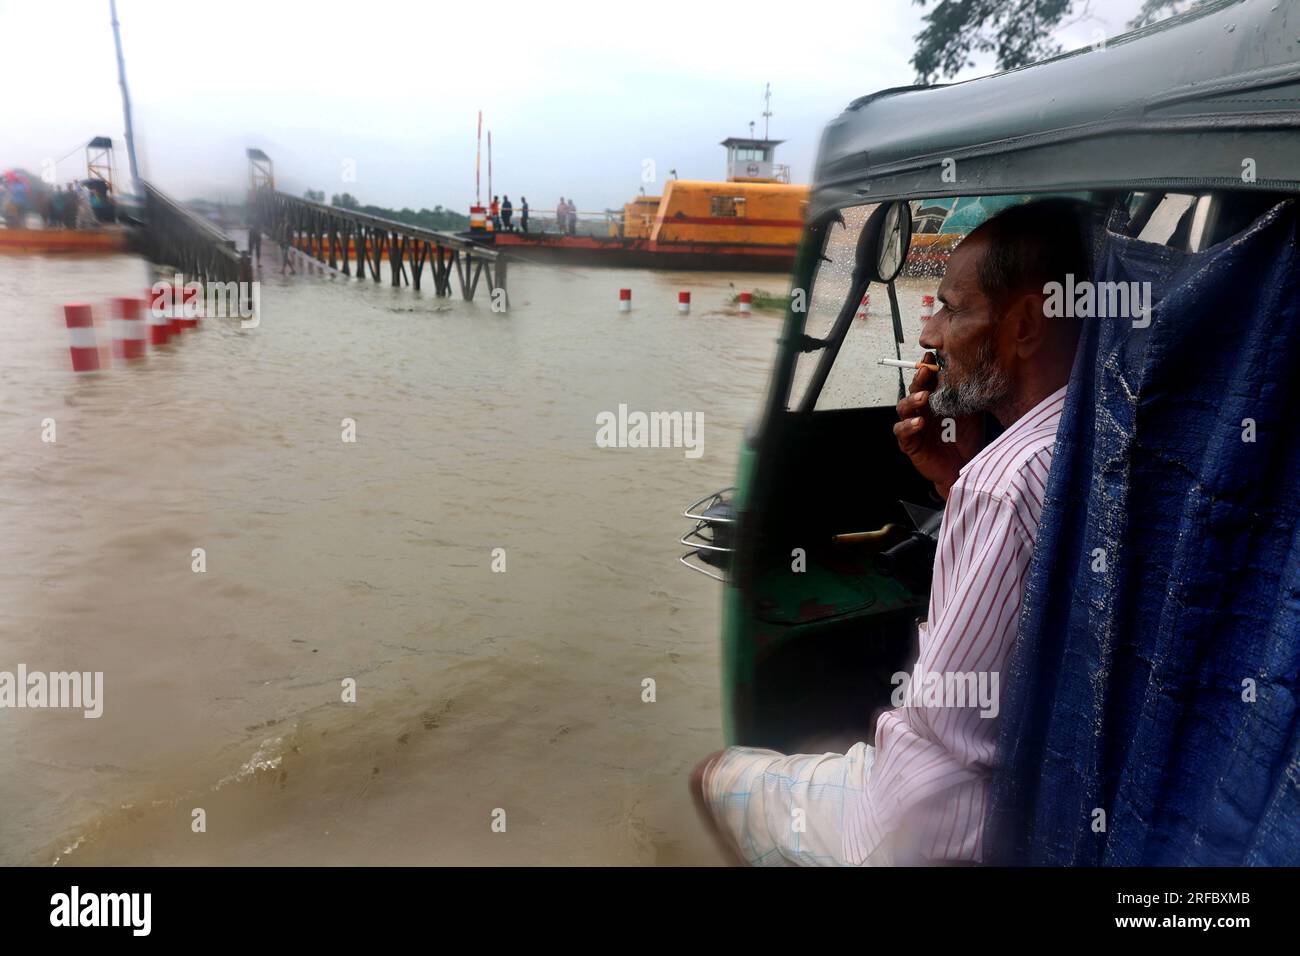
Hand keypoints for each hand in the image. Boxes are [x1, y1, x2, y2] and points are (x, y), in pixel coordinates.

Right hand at [893, 352, 982, 498]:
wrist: (965, 467)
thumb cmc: (966, 440)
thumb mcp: (971, 412)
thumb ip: (966, 394)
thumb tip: (973, 370)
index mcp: (935, 401)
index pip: (927, 380)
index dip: (927, 368)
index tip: (932, 356)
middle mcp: (922, 411)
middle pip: (913, 390)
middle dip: (919, 379)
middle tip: (926, 371)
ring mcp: (913, 426)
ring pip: (903, 408)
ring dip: (912, 400)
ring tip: (923, 397)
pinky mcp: (909, 444)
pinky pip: (901, 432)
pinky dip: (908, 425)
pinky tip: (919, 422)